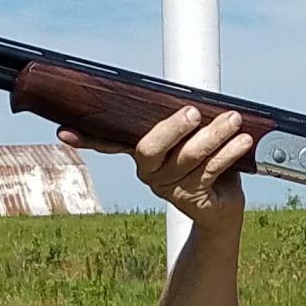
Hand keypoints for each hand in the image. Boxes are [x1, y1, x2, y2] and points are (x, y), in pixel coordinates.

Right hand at [59, 107, 249, 235]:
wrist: (223, 209)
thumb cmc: (207, 162)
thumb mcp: (193, 135)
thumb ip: (183, 118)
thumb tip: (190, 95)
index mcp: (142, 153)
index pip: (110, 141)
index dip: (88, 138)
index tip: (64, 132)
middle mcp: (150, 172)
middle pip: (151, 148)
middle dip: (172, 128)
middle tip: (193, 112)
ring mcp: (170, 188)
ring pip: (189, 158)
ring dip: (214, 136)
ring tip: (233, 120)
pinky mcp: (193, 199)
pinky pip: (210, 172)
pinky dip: (228, 153)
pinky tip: (241, 141)